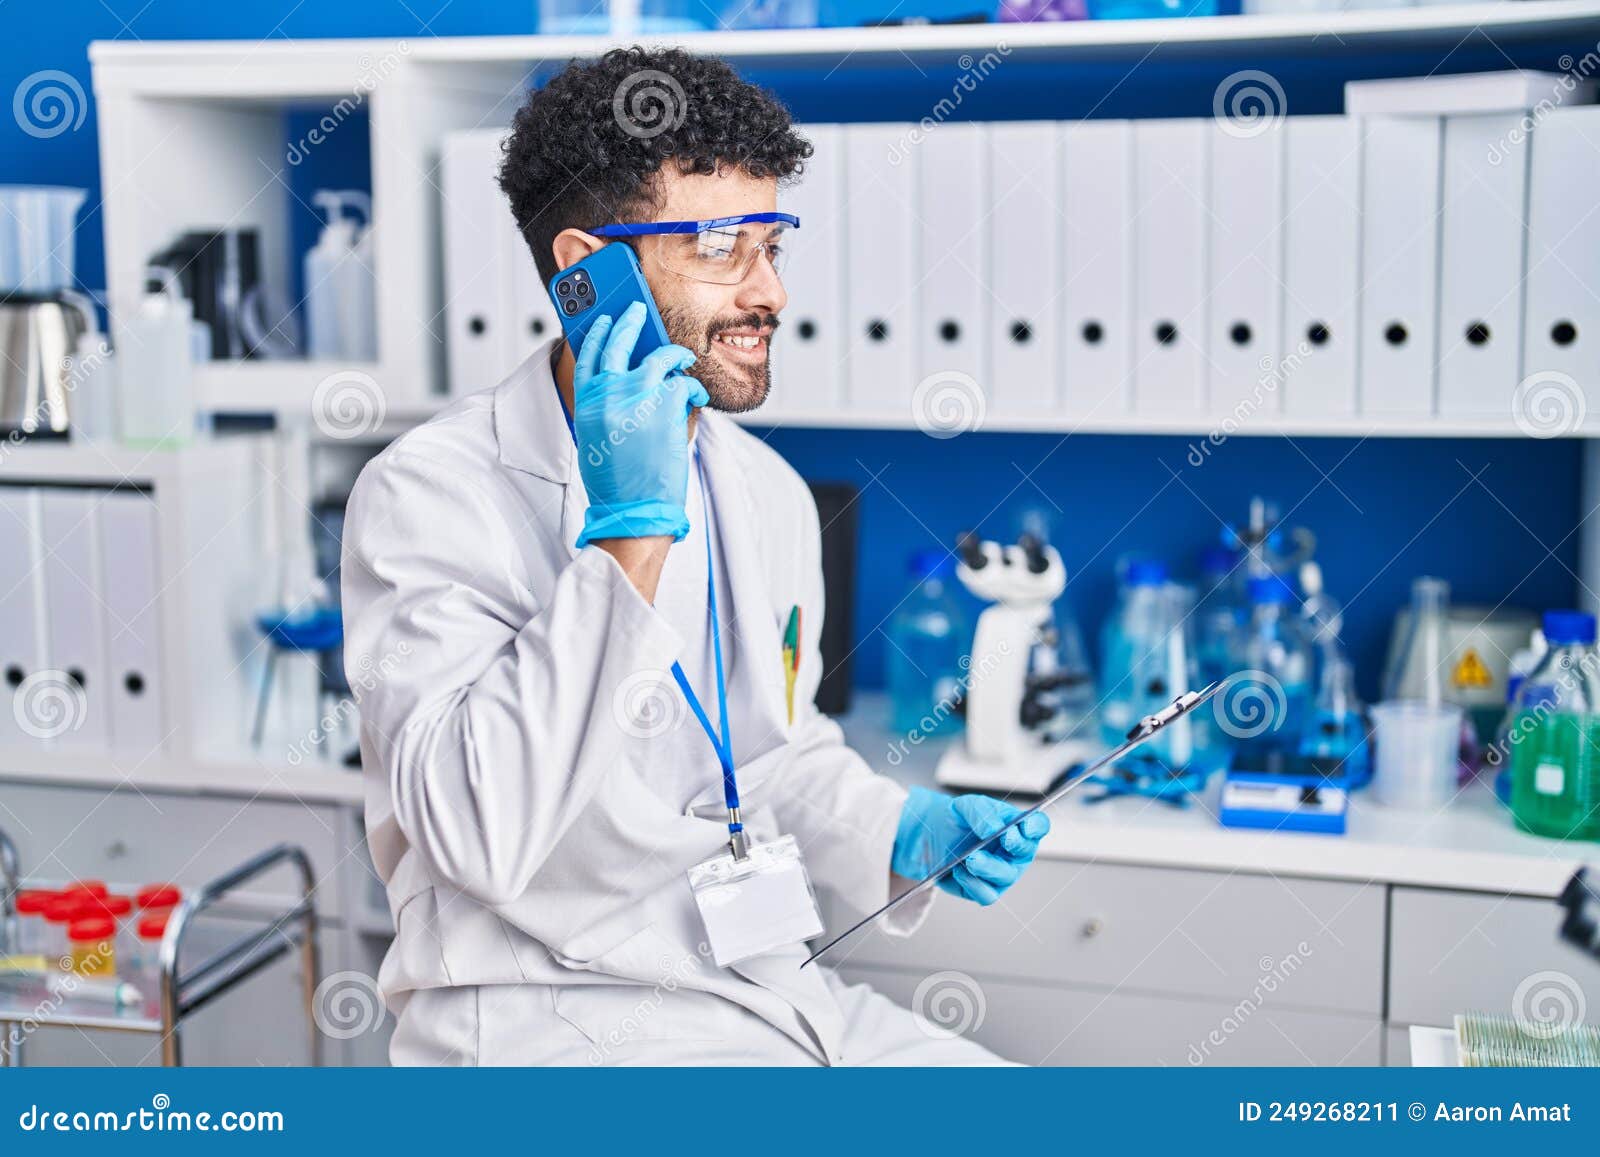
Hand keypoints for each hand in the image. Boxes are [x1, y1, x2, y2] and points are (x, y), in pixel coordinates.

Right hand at [572, 302, 708, 547]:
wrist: (632, 510)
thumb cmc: (616, 483)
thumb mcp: (596, 439)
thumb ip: (606, 407)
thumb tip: (628, 382)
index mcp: (586, 403)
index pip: (587, 355)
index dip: (597, 334)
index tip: (604, 319)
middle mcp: (607, 393)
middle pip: (619, 343)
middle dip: (631, 321)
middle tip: (639, 310)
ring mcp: (636, 396)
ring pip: (659, 357)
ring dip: (674, 354)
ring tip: (682, 356)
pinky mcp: (665, 405)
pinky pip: (683, 383)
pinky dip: (692, 387)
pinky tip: (695, 396)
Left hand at [891, 786, 1049, 905]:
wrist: (933, 836)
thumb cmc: (959, 820)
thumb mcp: (967, 806)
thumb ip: (983, 812)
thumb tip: (994, 828)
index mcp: (1017, 827)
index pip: (1038, 826)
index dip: (1036, 826)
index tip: (1024, 825)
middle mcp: (1015, 853)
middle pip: (1025, 851)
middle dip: (1015, 845)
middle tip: (1003, 838)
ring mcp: (1001, 873)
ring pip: (1006, 876)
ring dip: (989, 867)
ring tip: (970, 858)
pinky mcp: (984, 889)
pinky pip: (985, 894)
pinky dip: (972, 882)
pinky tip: (959, 870)